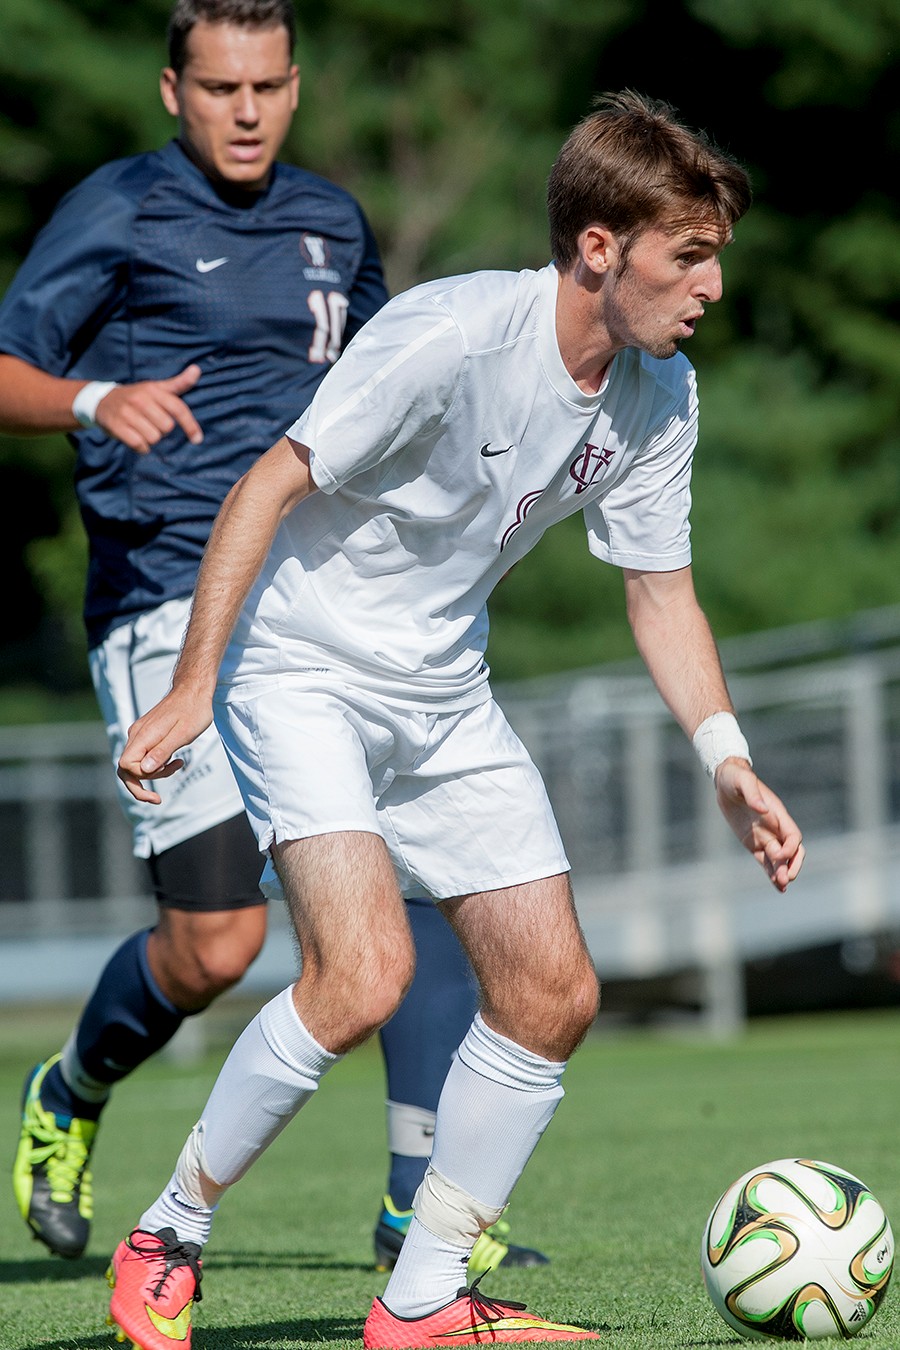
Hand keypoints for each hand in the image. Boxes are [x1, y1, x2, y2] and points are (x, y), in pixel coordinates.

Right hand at [96, 363, 202, 452]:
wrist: (102, 401)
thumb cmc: (138, 397)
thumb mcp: (157, 388)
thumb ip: (179, 383)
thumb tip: (197, 369)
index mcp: (153, 390)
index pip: (178, 408)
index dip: (190, 426)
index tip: (197, 439)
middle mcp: (140, 399)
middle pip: (167, 427)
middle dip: (162, 430)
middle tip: (151, 423)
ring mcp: (127, 412)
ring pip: (154, 438)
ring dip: (151, 440)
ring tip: (142, 430)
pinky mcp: (116, 426)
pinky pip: (139, 445)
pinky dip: (141, 447)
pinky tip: (136, 439)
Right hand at [117, 687, 212, 802]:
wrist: (194, 689)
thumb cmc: (194, 710)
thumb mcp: (183, 734)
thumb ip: (163, 751)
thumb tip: (144, 770)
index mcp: (144, 735)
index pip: (126, 766)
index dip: (139, 781)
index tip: (158, 788)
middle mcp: (137, 734)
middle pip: (126, 768)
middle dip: (141, 785)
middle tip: (158, 798)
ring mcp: (141, 734)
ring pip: (137, 763)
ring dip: (155, 772)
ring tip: (179, 764)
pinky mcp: (147, 734)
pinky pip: (145, 755)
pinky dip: (158, 763)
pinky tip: (176, 759)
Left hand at [715, 759, 804, 892]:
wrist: (725, 781)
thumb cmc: (736, 778)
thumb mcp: (743, 781)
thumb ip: (753, 794)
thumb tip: (763, 809)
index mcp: (777, 814)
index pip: (792, 835)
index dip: (791, 847)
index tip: (781, 854)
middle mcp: (775, 828)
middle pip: (792, 851)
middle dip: (791, 864)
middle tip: (785, 878)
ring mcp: (765, 837)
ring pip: (779, 860)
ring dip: (781, 872)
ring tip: (781, 886)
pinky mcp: (754, 843)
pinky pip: (766, 862)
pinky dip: (772, 873)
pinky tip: (777, 886)